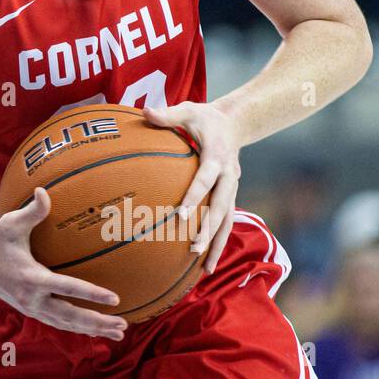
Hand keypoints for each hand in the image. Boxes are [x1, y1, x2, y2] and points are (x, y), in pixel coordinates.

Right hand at [0, 188, 126, 338]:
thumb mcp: (11, 223)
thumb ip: (32, 210)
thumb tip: (44, 191)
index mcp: (31, 278)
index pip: (68, 288)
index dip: (92, 294)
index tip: (116, 298)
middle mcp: (32, 298)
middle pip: (71, 316)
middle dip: (98, 322)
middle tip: (123, 325)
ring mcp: (30, 307)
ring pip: (66, 324)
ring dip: (92, 329)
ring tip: (117, 332)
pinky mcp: (29, 309)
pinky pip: (57, 323)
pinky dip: (77, 327)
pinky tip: (93, 329)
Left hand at [143, 100, 240, 273]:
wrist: (234, 122)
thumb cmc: (203, 117)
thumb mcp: (188, 110)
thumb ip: (167, 114)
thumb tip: (144, 111)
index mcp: (217, 156)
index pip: (206, 179)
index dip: (195, 196)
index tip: (180, 214)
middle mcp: (229, 175)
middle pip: (221, 206)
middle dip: (208, 228)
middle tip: (192, 247)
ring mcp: (232, 187)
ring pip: (227, 220)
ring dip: (216, 243)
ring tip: (204, 268)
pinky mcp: (230, 195)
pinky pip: (226, 221)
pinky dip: (218, 241)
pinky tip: (207, 262)